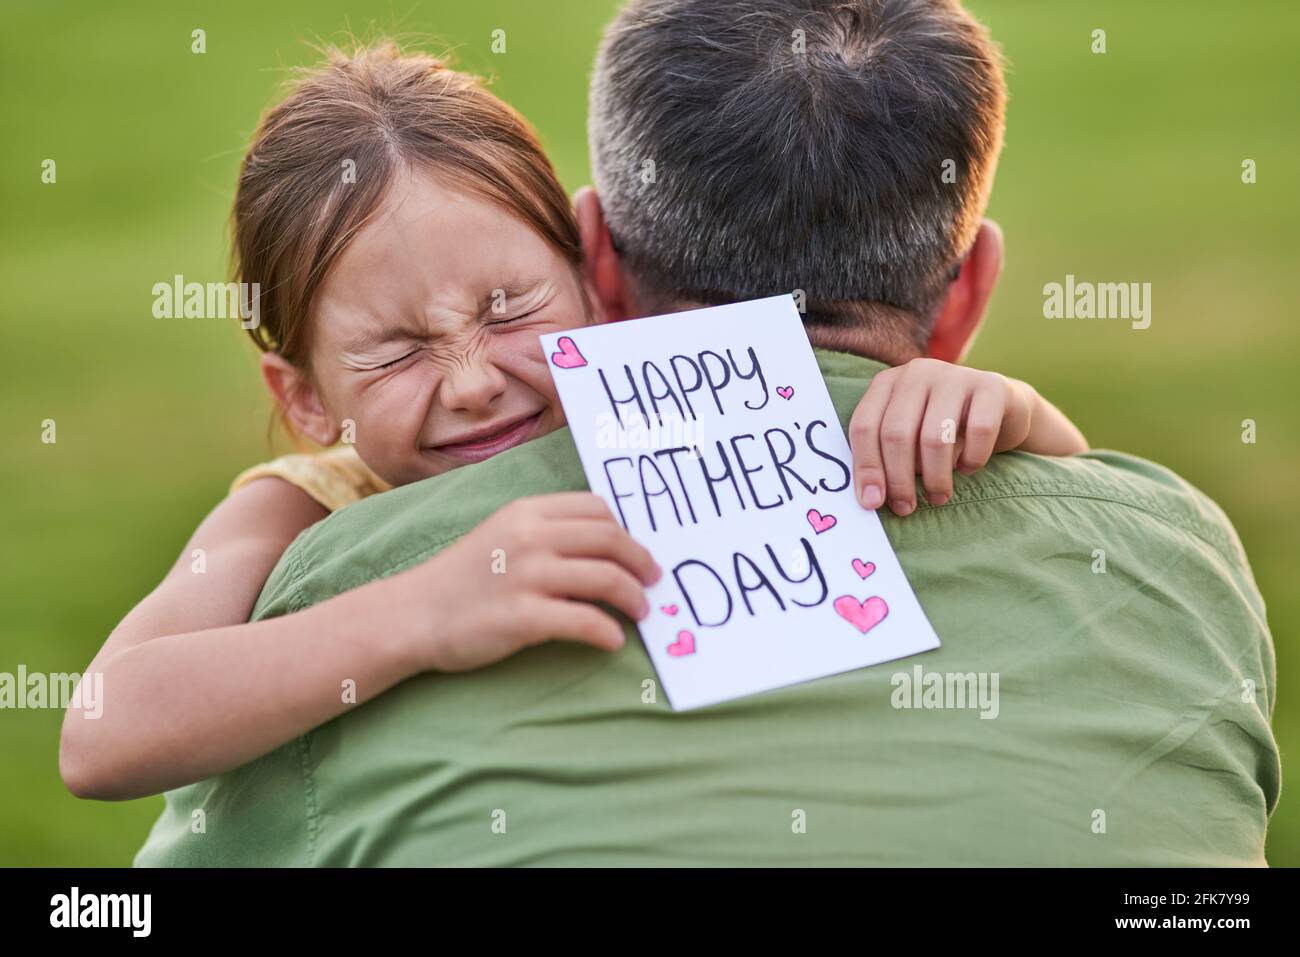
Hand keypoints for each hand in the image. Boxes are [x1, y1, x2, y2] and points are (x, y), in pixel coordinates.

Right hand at [395, 492, 661, 671]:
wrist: (413, 614)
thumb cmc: (463, 578)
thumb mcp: (502, 534)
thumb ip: (546, 532)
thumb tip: (606, 546)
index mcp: (527, 511)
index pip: (597, 509)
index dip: (627, 531)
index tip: (638, 552)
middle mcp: (529, 537)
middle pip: (610, 540)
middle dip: (642, 562)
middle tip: (653, 582)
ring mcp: (526, 576)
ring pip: (606, 578)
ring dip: (634, 597)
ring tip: (641, 613)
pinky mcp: (522, 617)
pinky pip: (584, 621)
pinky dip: (608, 632)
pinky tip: (613, 641)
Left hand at [848, 357, 1032, 515]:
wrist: (1001, 407)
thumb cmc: (943, 429)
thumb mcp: (909, 436)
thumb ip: (886, 456)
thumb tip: (871, 498)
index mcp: (887, 383)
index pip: (864, 426)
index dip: (866, 467)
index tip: (872, 502)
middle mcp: (917, 373)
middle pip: (896, 433)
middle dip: (899, 479)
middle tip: (905, 508)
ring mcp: (955, 375)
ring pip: (935, 437)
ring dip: (935, 477)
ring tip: (938, 497)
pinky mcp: (992, 386)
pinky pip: (978, 431)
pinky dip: (972, 459)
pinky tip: (968, 469)